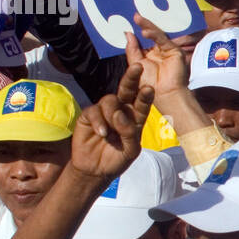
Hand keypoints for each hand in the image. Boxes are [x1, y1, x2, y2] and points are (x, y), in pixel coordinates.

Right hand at [69, 63, 152, 182]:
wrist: (96, 170)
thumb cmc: (117, 158)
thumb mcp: (130, 150)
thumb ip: (129, 133)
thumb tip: (119, 115)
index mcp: (135, 117)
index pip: (142, 103)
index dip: (145, 96)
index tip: (150, 88)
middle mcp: (121, 110)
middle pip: (127, 90)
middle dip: (131, 78)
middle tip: (137, 68)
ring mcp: (105, 112)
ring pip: (110, 100)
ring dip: (112, 113)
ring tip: (112, 129)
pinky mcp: (89, 116)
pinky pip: (94, 111)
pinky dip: (99, 122)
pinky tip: (102, 133)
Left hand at [125, 15, 190, 99]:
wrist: (164, 94)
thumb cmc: (151, 84)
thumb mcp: (135, 64)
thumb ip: (132, 49)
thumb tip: (128, 34)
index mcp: (149, 55)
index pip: (143, 40)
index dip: (136, 31)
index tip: (129, 22)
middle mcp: (159, 51)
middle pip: (151, 35)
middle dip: (143, 24)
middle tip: (135, 15)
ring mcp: (167, 50)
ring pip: (157, 35)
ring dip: (148, 26)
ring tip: (138, 19)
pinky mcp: (174, 51)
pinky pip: (164, 41)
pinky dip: (155, 35)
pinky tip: (145, 32)